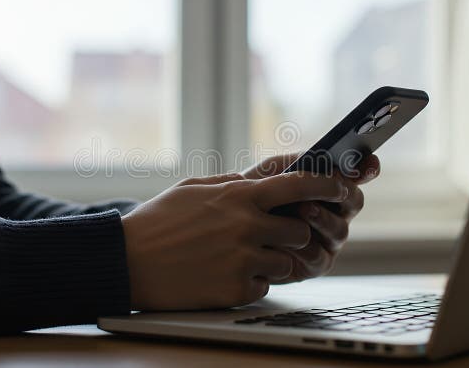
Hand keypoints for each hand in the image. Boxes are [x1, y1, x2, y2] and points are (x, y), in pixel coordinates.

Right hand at [122, 170, 350, 310]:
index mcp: (238, 196)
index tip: (341, 186)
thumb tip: (265, 179)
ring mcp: (242, 259)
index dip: (327, 184)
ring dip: (272, 261)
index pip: (299, 183)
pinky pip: (264, 286)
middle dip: (291, 234)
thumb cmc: (158, 222)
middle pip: (300, 229)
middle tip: (269, 236)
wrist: (127, 262)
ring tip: (236, 258)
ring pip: (287, 261)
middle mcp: (246, 225)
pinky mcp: (236, 289)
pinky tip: (221, 275)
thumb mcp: (196, 189)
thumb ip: (235, 184)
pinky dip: (251, 282)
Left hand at [242, 152, 380, 283]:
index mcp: (328, 186)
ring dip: (323, 219)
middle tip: (334, 187)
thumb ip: (304, 161)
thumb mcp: (276, 171)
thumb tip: (331, 158)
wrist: (227, 224)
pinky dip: (305, 247)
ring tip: (305, 209)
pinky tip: (289, 240)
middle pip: (355, 201)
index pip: (357, 174)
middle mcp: (333, 212)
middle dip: (345, 194)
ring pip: (340, 230)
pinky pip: (319, 257)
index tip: (368, 164)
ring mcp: (326, 240)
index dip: (366, 168)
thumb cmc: (254, 193)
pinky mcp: (313, 265)